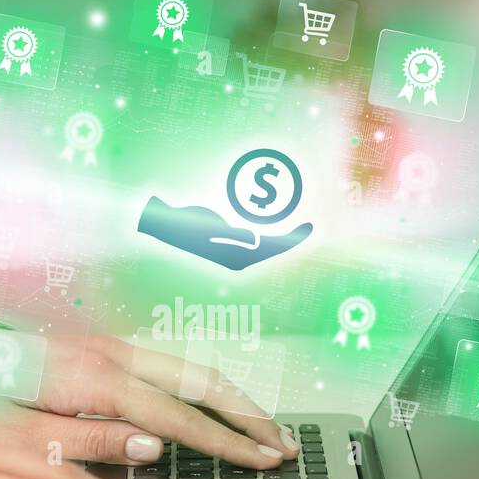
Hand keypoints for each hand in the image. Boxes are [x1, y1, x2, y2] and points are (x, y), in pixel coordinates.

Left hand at [0, 333, 299, 467]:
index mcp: (93, 378)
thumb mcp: (19, 437)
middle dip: (249, 413)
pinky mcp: (106, 348)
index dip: (227, 443)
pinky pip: (171, 366)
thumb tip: (155, 446)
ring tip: (265, 429)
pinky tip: (220, 408)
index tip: (262, 462)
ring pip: (191, 367)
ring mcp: (111, 345)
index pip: (179, 417)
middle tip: (285, 445)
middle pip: (201, 380)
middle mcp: (111, 353)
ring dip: (233, 398)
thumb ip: (88, 442)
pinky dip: (206, 388)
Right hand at [137, 195, 312, 270]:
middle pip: (273, 249)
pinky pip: (256, 237)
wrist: (169, 224)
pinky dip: (268, 231)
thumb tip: (257, 242)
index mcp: (236, 258)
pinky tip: (277, 221)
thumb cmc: (188, 225)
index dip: (292, 239)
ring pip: (266, 245)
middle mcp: (239, 257)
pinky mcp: (231, 240)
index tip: (309, 227)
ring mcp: (235, 249)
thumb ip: (235, 237)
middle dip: (291, 238)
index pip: (272, 250)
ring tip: (297, 225)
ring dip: (281, 235)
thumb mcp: (212, 229)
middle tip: (309, 225)